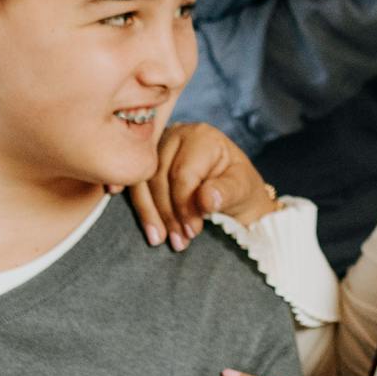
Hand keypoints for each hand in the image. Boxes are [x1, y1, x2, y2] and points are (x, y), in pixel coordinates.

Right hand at [125, 122, 279, 250]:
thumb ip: (226, 192)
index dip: (184, 206)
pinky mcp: (147, 160)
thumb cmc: (238, 186)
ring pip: (142, 180)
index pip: (182, 173)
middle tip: (178, 241)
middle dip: (166, 213)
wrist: (232, 190)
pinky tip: (144, 224)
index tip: (192, 231)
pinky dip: (138, 205)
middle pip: (159, 176)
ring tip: (159, 239)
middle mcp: (177, 134)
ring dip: (149, 213)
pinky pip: (135, 182)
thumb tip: (206, 200)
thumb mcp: (242, 189)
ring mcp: (158, 145)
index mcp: (202, 137)